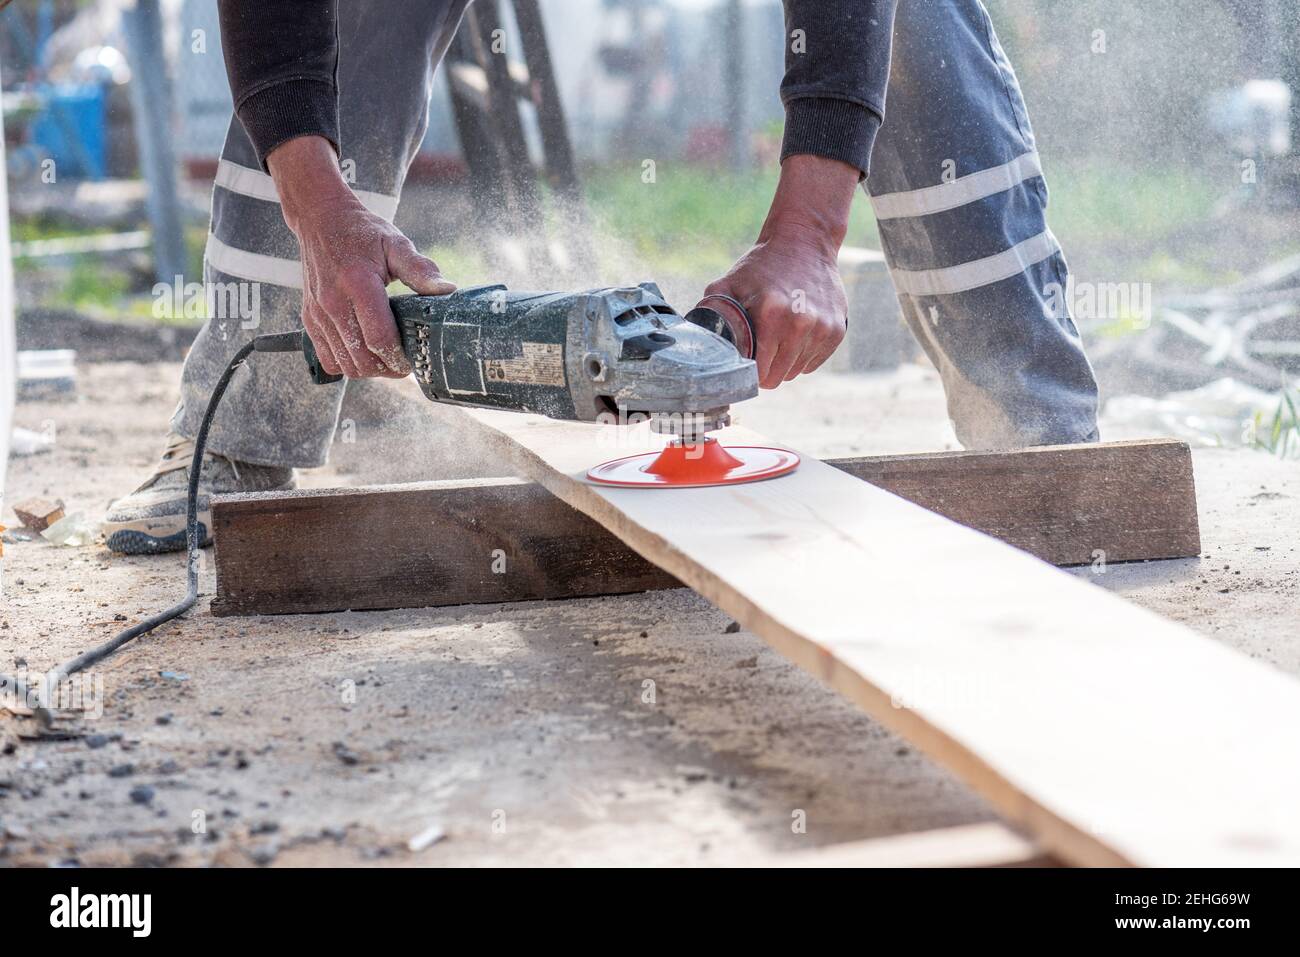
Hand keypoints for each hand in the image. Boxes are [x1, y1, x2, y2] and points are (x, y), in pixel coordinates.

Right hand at [268, 136, 455, 377]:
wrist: (320, 220)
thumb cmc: (362, 232)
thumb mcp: (395, 243)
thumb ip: (420, 269)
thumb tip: (448, 290)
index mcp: (358, 284)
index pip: (379, 338)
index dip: (399, 358)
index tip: (413, 361)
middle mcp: (333, 303)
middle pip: (362, 358)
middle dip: (387, 369)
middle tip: (404, 364)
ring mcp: (318, 313)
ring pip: (345, 364)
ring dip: (369, 370)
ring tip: (386, 361)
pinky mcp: (309, 319)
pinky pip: (327, 359)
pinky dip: (347, 365)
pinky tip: (363, 355)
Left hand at [704, 154, 858, 388]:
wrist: (805, 242)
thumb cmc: (762, 266)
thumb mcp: (729, 284)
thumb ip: (711, 312)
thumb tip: (694, 341)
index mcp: (771, 314)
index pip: (760, 372)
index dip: (750, 373)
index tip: (746, 363)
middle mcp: (801, 323)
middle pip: (779, 377)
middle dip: (767, 370)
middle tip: (760, 352)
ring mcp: (822, 328)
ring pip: (797, 372)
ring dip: (785, 362)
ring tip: (778, 337)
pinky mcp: (837, 330)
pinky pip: (814, 362)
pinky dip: (803, 355)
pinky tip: (795, 335)